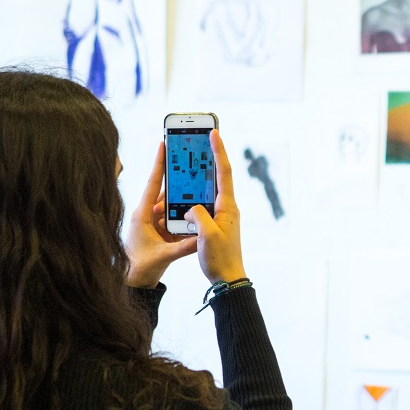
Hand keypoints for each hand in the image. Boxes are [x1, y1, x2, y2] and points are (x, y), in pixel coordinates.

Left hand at [125, 141, 198, 288]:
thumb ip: (182, 247)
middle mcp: (145, 215)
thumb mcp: (163, 257)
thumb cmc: (139, 268)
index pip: (152, 184)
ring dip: (181, 199)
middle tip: (188, 161)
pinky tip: (193, 211)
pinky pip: (171, 217)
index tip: (163, 144)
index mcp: (141, 215)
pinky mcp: (157, 231)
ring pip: (169, 205)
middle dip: (176, 178)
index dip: (159, 164)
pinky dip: (181, 214)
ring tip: (196, 186)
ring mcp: (151, 223)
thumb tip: (201, 239)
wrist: (132, 283)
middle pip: (163, 191)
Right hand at [186, 129, 245, 283]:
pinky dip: (191, 196)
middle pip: (216, 175)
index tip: (214, 132)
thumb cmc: (220, 258)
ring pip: (207, 189)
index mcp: (228, 206)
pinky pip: (201, 204)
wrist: (227, 278)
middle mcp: (227, 207)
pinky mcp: (214, 223)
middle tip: (197, 139)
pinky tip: (181, 194)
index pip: (223, 172)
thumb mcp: (207, 236)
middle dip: (207, 157)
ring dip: (196, 176)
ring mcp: (221, 214)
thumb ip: (197, 216)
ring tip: (185, 161)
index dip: (218, 150)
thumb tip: (189, 208)